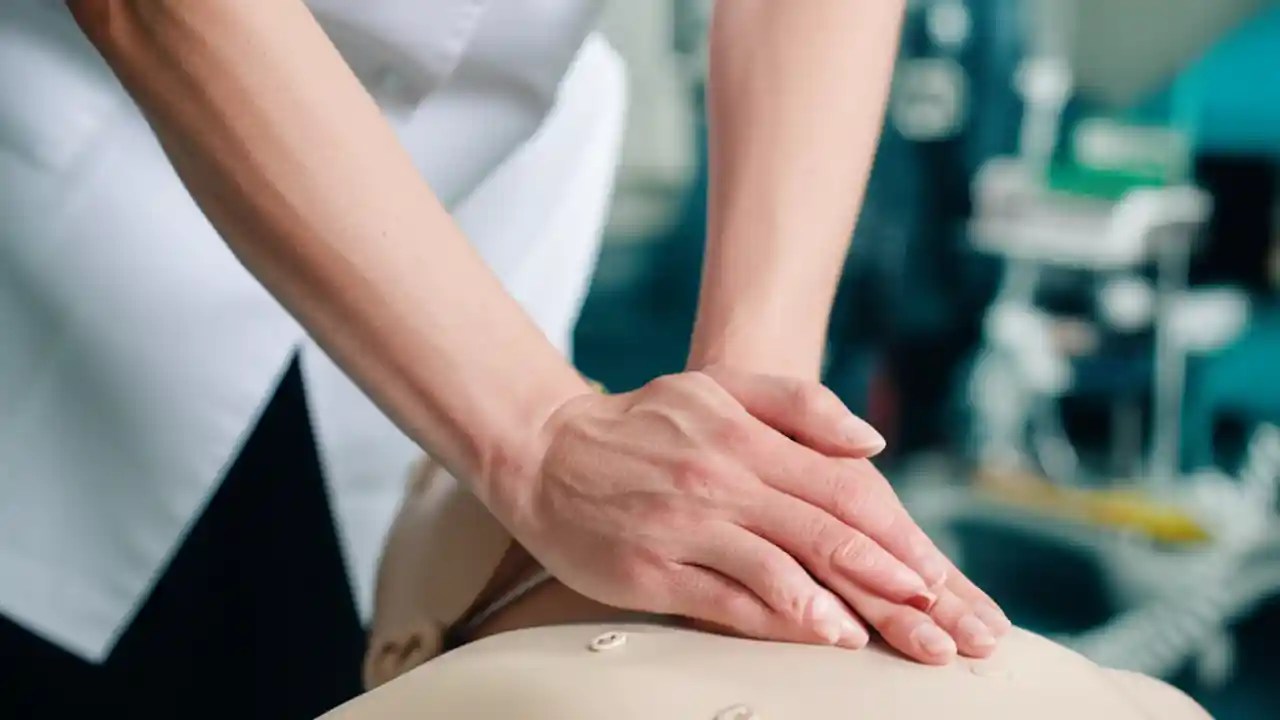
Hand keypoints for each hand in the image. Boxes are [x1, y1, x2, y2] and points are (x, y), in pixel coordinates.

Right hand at [487, 369, 1002, 660]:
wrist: (545, 452)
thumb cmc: (641, 423)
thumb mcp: (717, 387)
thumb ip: (798, 404)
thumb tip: (871, 442)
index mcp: (743, 435)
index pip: (839, 487)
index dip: (894, 533)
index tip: (934, 572)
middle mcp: (719, 478)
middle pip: (821, 530)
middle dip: (887, 577)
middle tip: (934, 618)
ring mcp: (686, 526)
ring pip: (779, 567)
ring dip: (840, 602)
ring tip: (884, 633)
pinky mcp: (653, 570)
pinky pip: (726, 599)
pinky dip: (777, 618)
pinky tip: (814, 631)